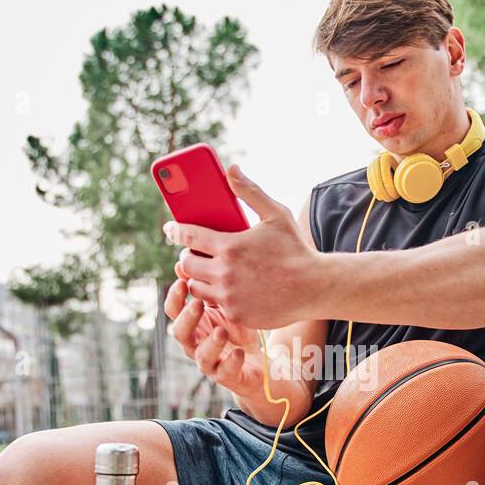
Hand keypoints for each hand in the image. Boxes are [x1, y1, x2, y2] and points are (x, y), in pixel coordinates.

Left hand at [162, 164, 324, 326]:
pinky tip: (227, 288)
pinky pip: (215, 304)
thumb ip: (250, 192)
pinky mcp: (236, 314)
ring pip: (196, 287)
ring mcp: (229, 297)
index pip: (189, 236)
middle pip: (186, 264)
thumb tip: (231, 170)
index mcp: (230, 246)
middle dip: (188, 256)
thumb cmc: (296, 248)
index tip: (169, 228)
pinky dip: (218, 295)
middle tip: (196, 253)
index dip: (175, 230)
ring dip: (199, 277)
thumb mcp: (276, 214)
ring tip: (210, 271)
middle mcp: (224, 274)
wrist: (315, 287)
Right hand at [164, 274, 264, 398]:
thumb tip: (185, 259)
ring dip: (210, 344)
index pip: (174, 311)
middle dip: (188, 319)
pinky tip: (239, 353)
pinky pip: (226, 373)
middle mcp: (196, 344)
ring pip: (201, 356)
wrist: (259, 361)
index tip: (183, 282)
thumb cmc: (237, 327)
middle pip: (181, 334)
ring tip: (221, 331)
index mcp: (193, 324)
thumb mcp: (224, 303)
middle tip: (198, 304)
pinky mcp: (228, 377)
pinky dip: (231, 363)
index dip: (175, 298)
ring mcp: (210, 363)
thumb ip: (207, 286)